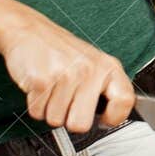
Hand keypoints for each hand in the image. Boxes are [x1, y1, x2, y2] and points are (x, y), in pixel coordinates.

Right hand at [0, 7, 134, 133]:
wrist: (29, 31)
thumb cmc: (60, 51)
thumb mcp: (92, 63)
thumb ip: (104, 88)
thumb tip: (111, 117)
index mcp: (108, 66)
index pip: (124, 101)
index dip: (115, 117)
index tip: (104, 120)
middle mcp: (90, 70)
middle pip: (81, 124)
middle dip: (69, 119)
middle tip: (67, 101)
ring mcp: (67, 75)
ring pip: (56, 120)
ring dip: (50, 110)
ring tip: (52, 88)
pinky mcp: (43, 80)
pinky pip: (38, 112)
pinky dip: (36, 104)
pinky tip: (39, 86)